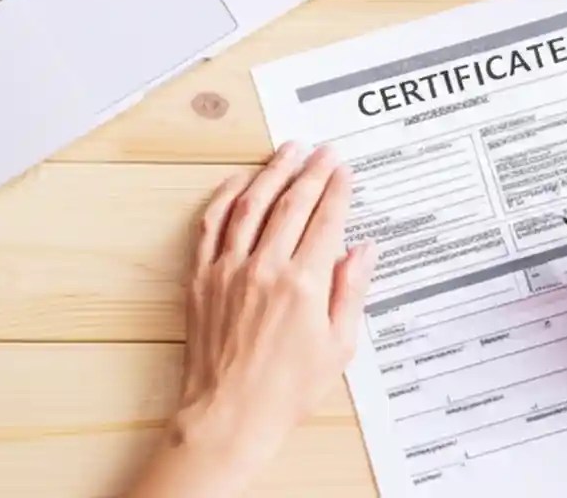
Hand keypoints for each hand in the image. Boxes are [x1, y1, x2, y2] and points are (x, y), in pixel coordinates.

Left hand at [129, 144, 376, 497]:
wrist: (229, 416)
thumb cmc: (284, 391)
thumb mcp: (338, 346)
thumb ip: (352, 291)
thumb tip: (364, 251)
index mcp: (304, 285)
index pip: (326, 220)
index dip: (338, 190)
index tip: (344, 171)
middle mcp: (265, 269)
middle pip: (292, 203)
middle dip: (312, 171)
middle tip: (323, 152)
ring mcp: (228, 270)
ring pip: (251, 204)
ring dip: (271, 172)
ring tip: (287, 151)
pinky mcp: (202, 279)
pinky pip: (211, 225)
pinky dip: (225, 197)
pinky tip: (238, 182)